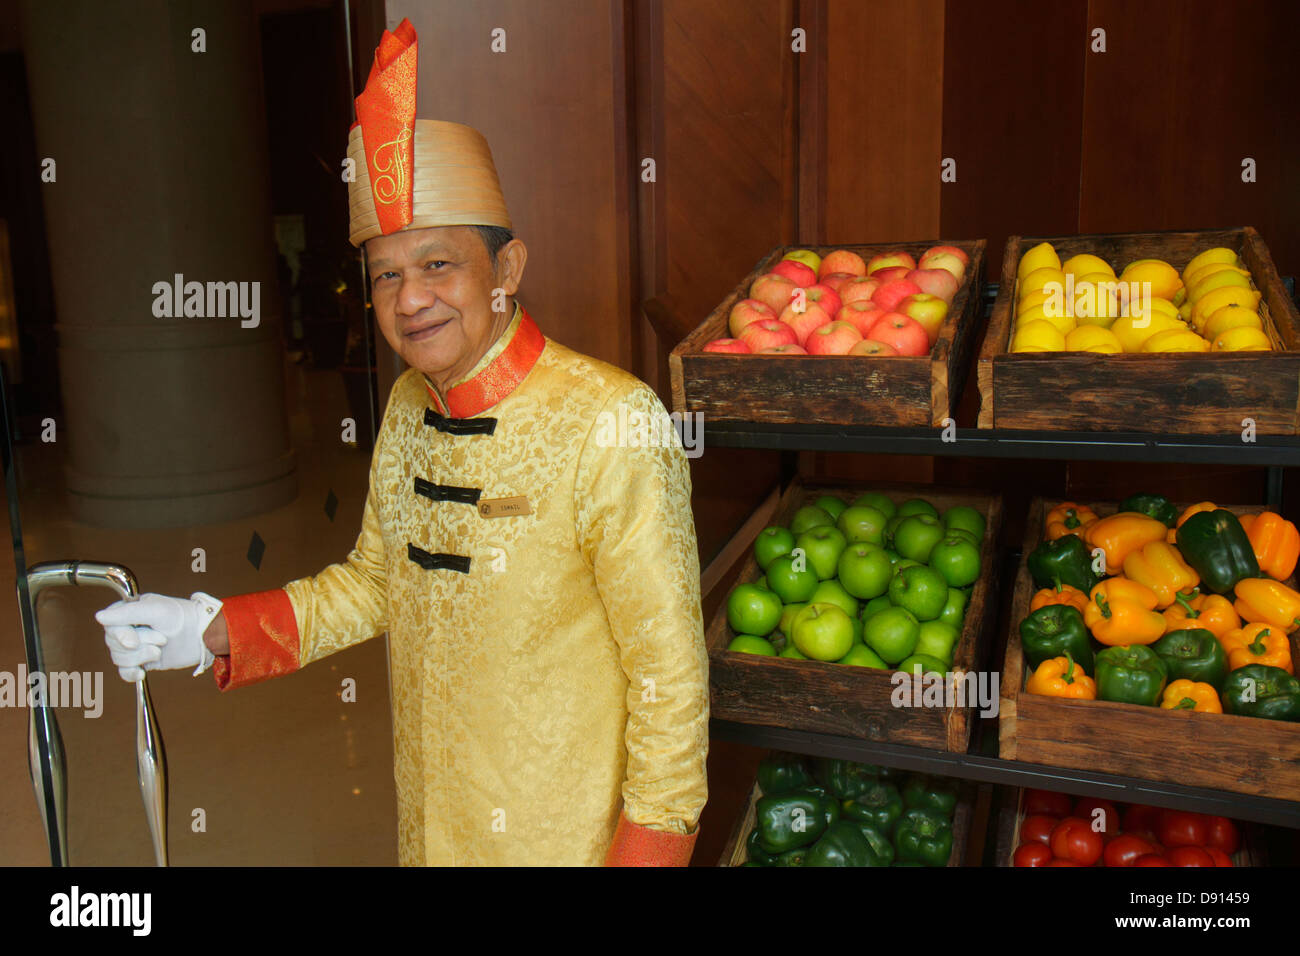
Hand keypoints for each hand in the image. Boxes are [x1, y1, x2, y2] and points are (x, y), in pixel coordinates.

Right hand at [95, 592, 222, 681]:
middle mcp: (129, 628)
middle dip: (139, 645)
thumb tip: (99, 616)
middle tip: (161, 639)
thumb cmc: (182, 617)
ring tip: (161, 648)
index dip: (120, 635)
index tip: (134, 641)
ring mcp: (135, 645)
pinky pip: (125, 672)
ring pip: (120, 658)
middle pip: (114, 644)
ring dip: (142, 656)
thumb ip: (126, 613)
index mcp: (129, 611)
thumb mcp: (155, 610)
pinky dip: (131, 674)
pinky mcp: (142, 660)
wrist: (202, 635)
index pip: (110, 626)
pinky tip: (142, 672)